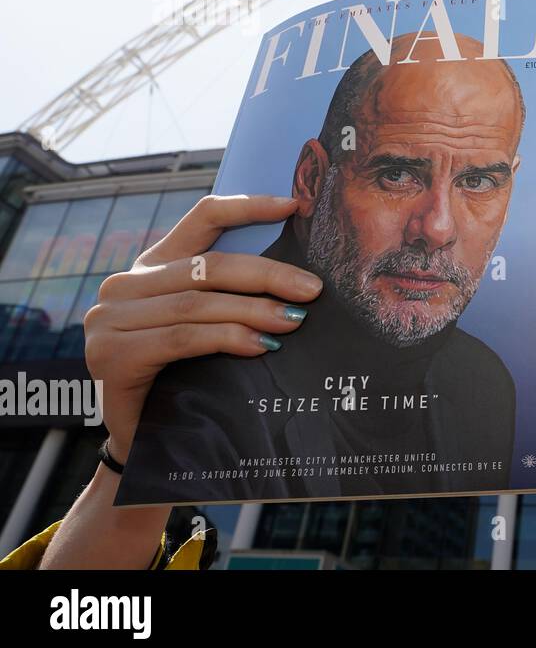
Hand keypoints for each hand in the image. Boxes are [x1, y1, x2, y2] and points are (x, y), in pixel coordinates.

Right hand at [84, 194, 322, 459]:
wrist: (142, 440)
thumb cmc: (184, 378)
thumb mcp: (206, 325)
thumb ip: (230, 296)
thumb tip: (298, 282)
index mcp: (152, 266)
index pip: (201, 219)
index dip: (247, 207)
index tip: (293, 207)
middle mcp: (125, 284)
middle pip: (209, 266)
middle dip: (268, 276)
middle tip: (312, 290)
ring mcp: (110, 318)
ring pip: (198, 303)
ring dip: (253, 310)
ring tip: (294, 320)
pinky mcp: (111, 352)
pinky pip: (182, 337)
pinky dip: (226, 338)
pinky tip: (259, 346)